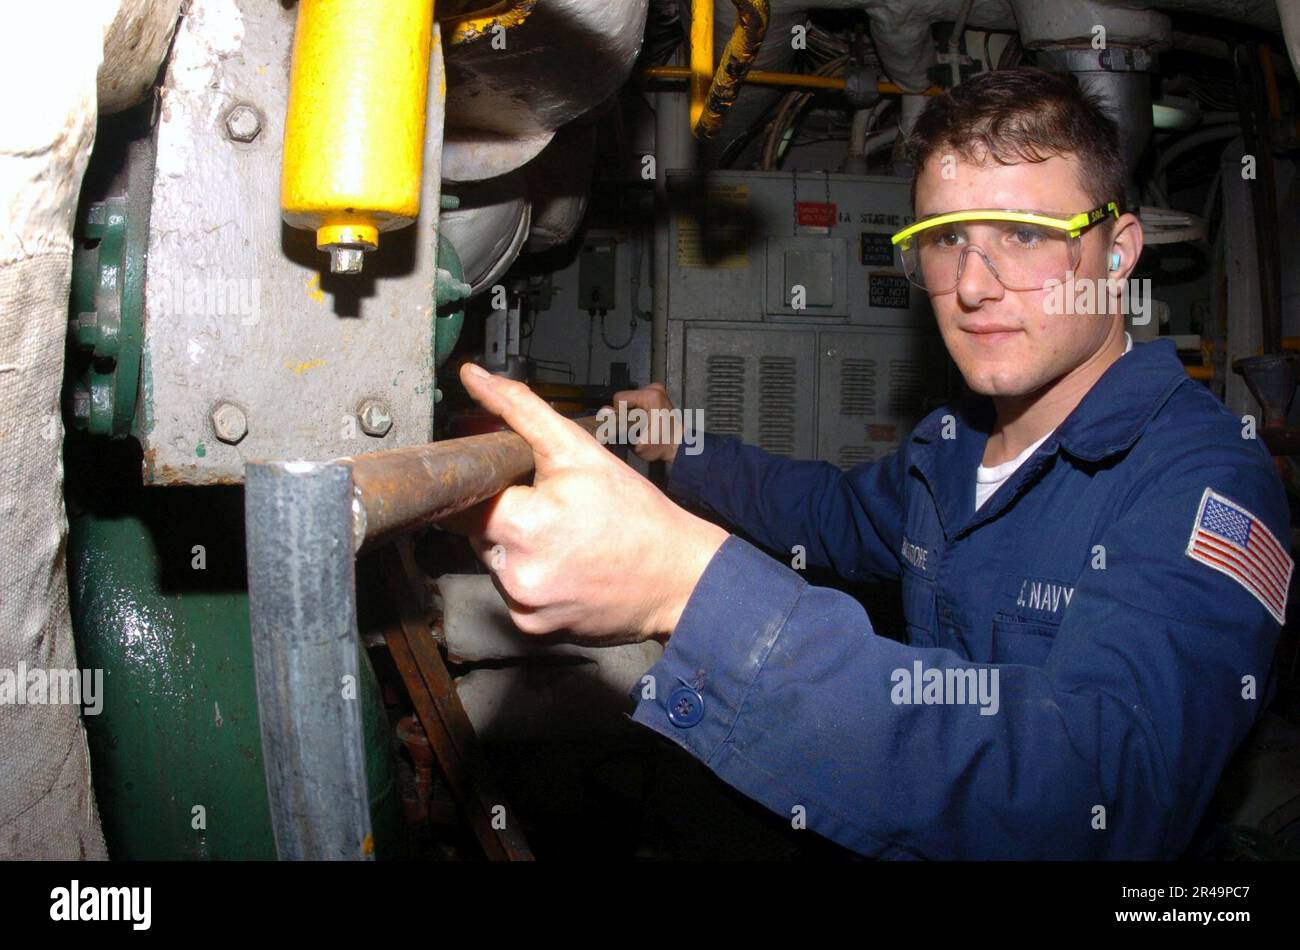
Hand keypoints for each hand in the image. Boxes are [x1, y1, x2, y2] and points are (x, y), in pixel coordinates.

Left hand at [440, 364, 727, 642]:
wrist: (680, 578)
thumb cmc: (637, 514)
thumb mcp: (579, 450)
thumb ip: (520, 410)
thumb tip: (475, 377)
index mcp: (522, 526)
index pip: (461, 500)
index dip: (481, 486)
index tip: (504, 482)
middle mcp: (516, 575)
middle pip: (477, 532)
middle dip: (505, 515)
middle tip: (550, 507)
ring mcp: (524, 607)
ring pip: (495, 563)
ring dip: (518, 548)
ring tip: (565, 538)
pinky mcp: (534, 630)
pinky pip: (515, 594)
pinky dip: (533, 578)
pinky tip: (567, 567)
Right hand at [604, 382, 681, 463]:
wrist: (677, 446)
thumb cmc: (661, 445)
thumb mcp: (637, 442)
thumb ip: (619, 426)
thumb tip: (604, 413)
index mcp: (650, 396)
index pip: (619, 399)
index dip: (618, 414)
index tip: (627, 425)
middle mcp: (655, 389)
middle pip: (625, 398)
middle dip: (625, 414)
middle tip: (635, 427)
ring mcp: (657, 390)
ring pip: (630, 400)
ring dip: (631, 413)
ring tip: (641, 425)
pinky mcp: (657, 393)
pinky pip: (637, 400)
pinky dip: (637, 410)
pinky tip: (644, 421)